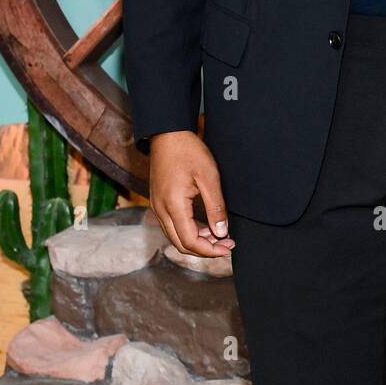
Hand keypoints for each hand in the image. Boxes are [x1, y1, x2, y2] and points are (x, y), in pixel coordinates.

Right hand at [147, 131, 233, 258]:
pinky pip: (172, 226)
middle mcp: (161, 210)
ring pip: (175, 237)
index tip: (228, 248)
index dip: (209, 250)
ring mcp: (157, 207)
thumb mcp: (208, 177)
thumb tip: (221, 233)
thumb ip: (215, 207)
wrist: (167, 134)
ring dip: (196, 241)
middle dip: (204, 250)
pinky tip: (205, 226)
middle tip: (227, 245)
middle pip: (180, 244)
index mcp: (173, 205)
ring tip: (219, 236)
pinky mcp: (158, 202)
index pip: (190, 241)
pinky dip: (188, 231)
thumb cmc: (189, 151)